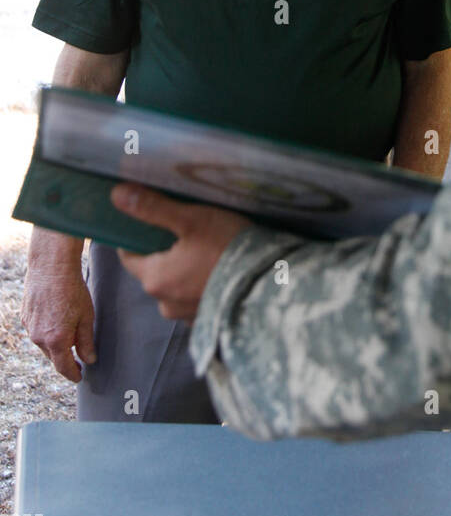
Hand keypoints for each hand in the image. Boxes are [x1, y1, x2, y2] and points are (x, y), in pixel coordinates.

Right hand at [22, 264, 94, 382]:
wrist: (51, 266)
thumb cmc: (73, 289)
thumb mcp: (86, 317)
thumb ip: (87, 342)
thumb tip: (89, 360)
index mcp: (56, 340)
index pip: (63, 367)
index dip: (72, 374)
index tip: (79, 377)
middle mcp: (38, 337)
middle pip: (53, 356)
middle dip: (65, 358)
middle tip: (78, 357)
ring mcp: (29, 327)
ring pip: (44, 343)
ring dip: (55, 343)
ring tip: (69, 333)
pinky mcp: (24, 316)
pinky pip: (36, 330)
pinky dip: (47, 330)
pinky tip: (56, 319)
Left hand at [112, 185, 252, 321]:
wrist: (270, 284)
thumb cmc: (227, 248)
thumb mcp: (190, 219)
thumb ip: (152, 208)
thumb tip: (117, 195)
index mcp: (154, 279)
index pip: (129, 257)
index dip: (136, 237)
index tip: (152, 221)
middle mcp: (165, 304)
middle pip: (154, 271)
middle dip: (166, 253)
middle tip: (188, 231)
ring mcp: (188, 316)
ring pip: (176, 286)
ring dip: (186, 271)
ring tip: (208, 250)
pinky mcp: (210, 320)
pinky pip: (197, 298)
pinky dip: (203, 285)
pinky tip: (219, 270)